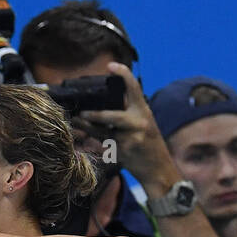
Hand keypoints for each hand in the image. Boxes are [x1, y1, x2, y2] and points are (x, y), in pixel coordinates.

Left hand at [77, 63, 176, 188]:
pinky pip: (103, 145)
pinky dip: (93, 142)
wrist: (159, 171)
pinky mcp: (124, 153)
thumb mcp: (145, 124)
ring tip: (77, 121)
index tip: (111, 66)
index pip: (134, 88)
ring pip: (102, 131)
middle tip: (82, 113)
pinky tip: (85, 141)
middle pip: (111, 116)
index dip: (123, 74)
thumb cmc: (150, 146)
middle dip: (94, 115)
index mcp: (144, 111)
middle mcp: (139, 123)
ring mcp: (131, 139)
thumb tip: (102, 102)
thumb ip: (129, 113)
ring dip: (87, 127)